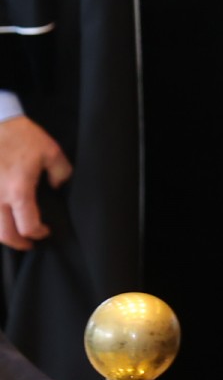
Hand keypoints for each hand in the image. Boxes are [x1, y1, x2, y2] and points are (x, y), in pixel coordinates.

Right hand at [0, 116, 71, 250]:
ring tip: (13, 231)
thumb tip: (58, 186)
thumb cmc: (19, 135)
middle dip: (18, 243)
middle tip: (28, 243)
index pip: (28, 226)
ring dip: (2, 233)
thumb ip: (60, 172)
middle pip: (4, 234)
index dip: (39, 233)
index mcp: (18, 191)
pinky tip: (1, 216)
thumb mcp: (50, 150)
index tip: (45, 231)